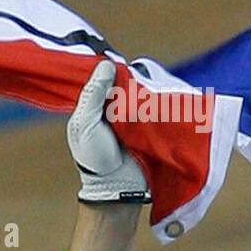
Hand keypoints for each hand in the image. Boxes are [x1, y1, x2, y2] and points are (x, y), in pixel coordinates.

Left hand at [67, 59, 149, 204]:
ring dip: (149, 89)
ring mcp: (135, 116)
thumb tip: (107, 63)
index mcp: (95, 106)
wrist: (118, 187)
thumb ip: (93, 95)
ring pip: (144, 92)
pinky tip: (165, 94)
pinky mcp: (152, 124)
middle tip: (142, 75)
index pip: (106, 78)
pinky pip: (158, 106)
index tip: (124, 63)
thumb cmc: (94, 158)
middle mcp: (115, 108)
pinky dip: (161, 100)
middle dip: (135, 78)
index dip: (115, 70)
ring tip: (154, 85)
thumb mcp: (86, 124)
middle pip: (127, 83)